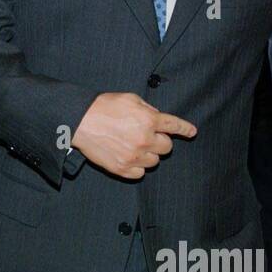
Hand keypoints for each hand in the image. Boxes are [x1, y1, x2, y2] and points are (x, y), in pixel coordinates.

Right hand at [71, 92, 195, 178]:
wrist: (79, 121)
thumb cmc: (103, 107)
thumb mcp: (129, 98)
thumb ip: (147, 108)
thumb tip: (156, 117)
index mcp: (149, 120)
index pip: (174, 126)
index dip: (185, 129)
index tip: (191, 132)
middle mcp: (145, 139)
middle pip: (167, 147)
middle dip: (160, 141)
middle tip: (146, 136)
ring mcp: (134, 156)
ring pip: (154, 161)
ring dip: (148, 154)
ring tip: (132, 146)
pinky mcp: (122, 168)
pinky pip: (140, 173)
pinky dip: (137, 167)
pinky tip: (127, 156)